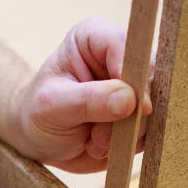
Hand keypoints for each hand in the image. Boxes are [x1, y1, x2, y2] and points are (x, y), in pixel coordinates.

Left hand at [10, 18, 152, 172]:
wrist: (35, 141)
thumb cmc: (36, 114)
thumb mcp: (52, 106)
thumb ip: (88, 100)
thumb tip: (129, 100)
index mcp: (95, 40)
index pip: (128, 47)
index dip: (133, 75)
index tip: (131, 105)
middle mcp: (118, 59)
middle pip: (149, 79)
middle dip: (129, 114)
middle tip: (98, 136)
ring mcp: (131, 90)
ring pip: (152, 110)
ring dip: (125, 134)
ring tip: (93, 142)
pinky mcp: (136, 116)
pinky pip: (148, 132)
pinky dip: (127, 146)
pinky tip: (100, 147)